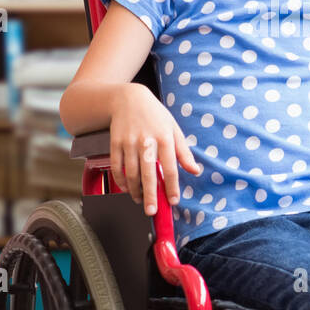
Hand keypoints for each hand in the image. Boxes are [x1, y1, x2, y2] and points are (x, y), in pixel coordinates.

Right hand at [109, 83, 202, 214]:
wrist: (128, 98)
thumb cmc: (154, 115)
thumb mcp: (173, 128)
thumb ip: (183, 152)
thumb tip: (195, 170)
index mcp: (164, 137)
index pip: (170, 167)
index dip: (172, 186)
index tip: (173, 200)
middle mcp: (146, 141)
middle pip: (148, 173)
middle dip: (150, 194)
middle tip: (151, 211)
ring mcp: (128, 142)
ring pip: (130, 173)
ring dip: (135, 190)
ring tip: (141, 201)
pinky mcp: (115, 143)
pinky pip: (117, 167)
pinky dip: (121, 181)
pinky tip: (127, 188)